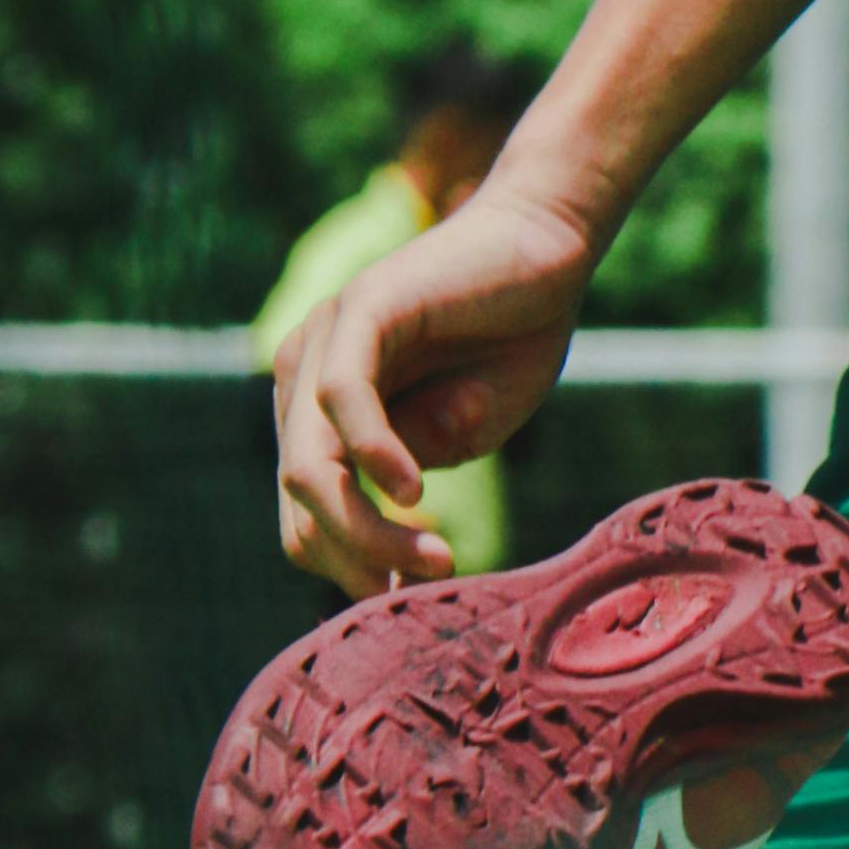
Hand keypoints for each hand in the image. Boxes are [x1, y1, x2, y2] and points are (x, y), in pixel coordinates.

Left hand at [272, 176, 595, 592]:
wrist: (547, 251)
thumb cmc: (507, 343)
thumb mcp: (455, 439)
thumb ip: (403, 491)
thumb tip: (374, 563)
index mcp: (317, 419)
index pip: (306, 522)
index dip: (354, 572)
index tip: (415, 597)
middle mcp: (303, 382)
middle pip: (301, 508)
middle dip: (361, 563)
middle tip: (434, 580)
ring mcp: (321, 345)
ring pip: (309, 470)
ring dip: (369, 531)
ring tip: (436, 555)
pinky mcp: (358, 313)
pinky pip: (344, 404)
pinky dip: (374, 459)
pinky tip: (415, 492)